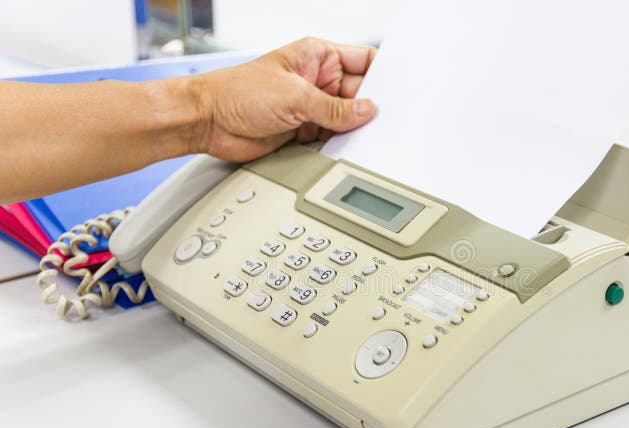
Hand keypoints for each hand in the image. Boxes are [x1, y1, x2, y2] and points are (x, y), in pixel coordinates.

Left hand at [191, 37, 376, 161]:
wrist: (207, 122)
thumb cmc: (237, 93)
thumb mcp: (295, 97)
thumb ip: (335, 108)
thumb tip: (366, 111)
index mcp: (317, 56)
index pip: (363, 60)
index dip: (383, 74)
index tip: (399, 90)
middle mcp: (316, 79)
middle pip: (358, 94)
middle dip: (368, 108)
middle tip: (383, 123)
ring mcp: (310, 106)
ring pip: (345, 119)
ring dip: (352, 129)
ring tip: (363, 137)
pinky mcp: (303, 130)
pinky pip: (331, 137)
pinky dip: (338, 144)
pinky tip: (344, 148)